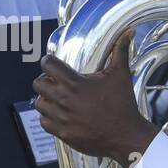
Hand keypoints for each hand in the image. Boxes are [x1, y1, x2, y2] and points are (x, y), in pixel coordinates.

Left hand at [32, 31, 158, 167]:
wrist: (126, 136)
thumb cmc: (123, 105)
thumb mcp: (121, 74)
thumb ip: (120, 51)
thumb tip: (128, 32)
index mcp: (75, 83)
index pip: (47, 64)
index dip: (49, 61)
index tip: (54, 64)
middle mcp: (64, 100)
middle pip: (38, 83)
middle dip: (45, 80)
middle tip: (56, 82)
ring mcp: (62, 118)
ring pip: (39, 104)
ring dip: (46, 99)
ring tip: (58, 98)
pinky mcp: (62, 133)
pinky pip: (43, 122)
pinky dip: (48, 117)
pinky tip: (60, 114)